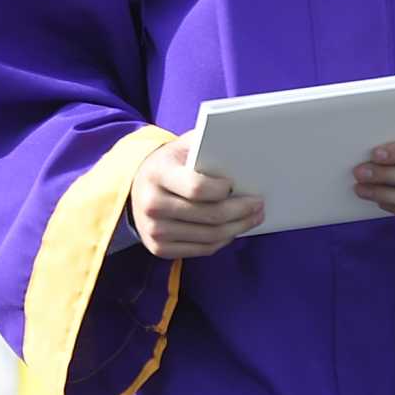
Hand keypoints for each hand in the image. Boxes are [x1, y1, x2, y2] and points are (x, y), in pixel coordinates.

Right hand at [128, 140, 263, 258]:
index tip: (238, 185)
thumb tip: (242, 146)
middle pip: (209, 215)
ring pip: (209, 236)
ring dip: (237, 228)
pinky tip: (233, 230)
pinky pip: (201, 249)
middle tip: (258, 205)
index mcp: (157, 174)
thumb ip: (206, 144)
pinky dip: (222, 241)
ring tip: (253, 218)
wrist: (135, 186)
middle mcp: (151, 205)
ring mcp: (153, 230)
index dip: (222, 190)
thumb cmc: (169, 164)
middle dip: (241, 211)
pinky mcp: (158, 248)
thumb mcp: (181, 147)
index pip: (196, 188)